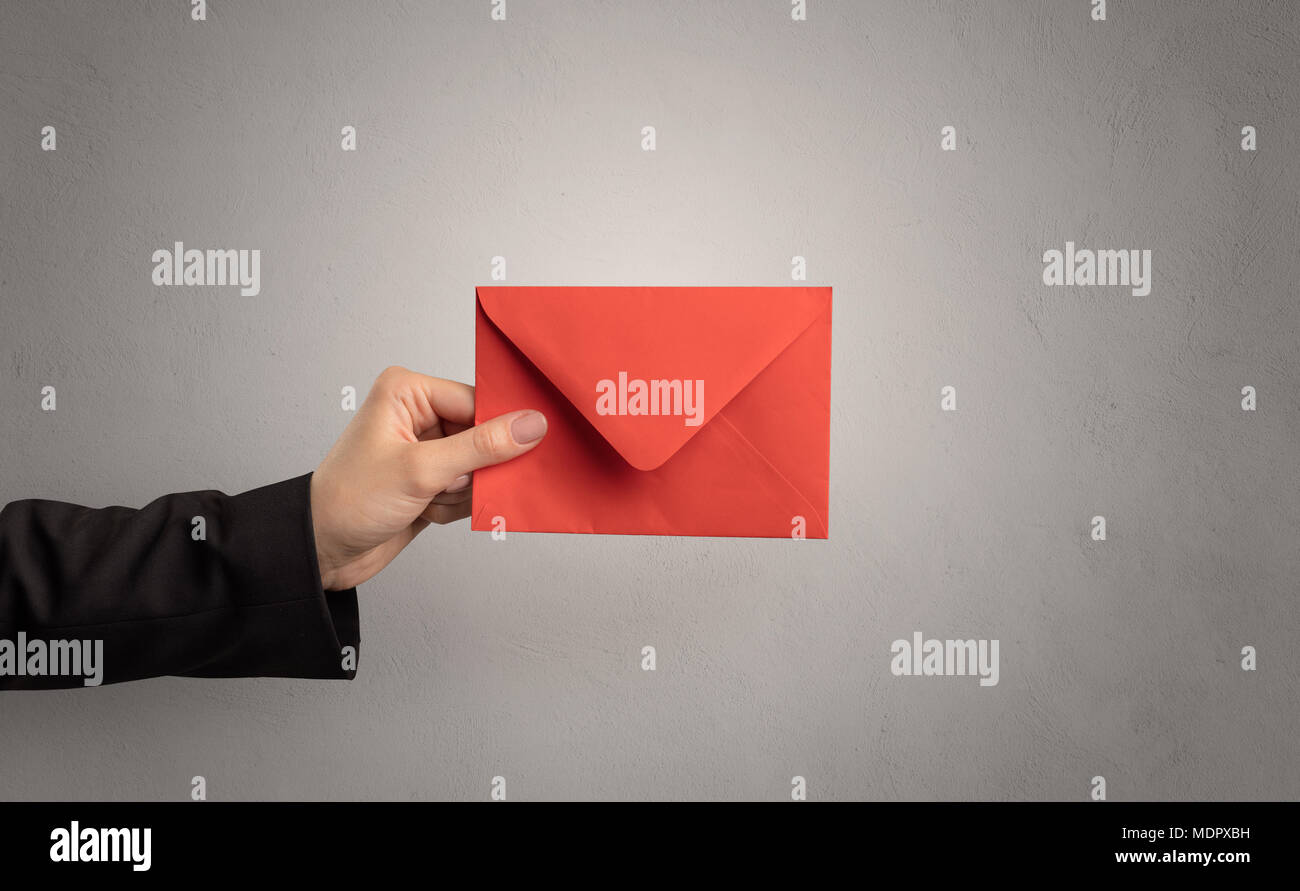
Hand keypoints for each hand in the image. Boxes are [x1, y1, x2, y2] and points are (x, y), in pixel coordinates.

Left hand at [309, 366, 546, 589]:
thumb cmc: (350, 500)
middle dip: (475, 468)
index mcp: (408, 391)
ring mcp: (426, 448)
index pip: (478, 400)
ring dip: (463, 491)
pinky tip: (427, 511)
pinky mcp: (432, 478)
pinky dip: (456, 505)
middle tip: (452, 485)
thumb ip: (482, 446)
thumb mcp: (421, 470)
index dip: (499, 429)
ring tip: (429, 500)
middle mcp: (418, 413)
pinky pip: (470, 487)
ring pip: (481, 465)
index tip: (522, 451)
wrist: (324, 550)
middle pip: (484, 433)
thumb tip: (531, 425)